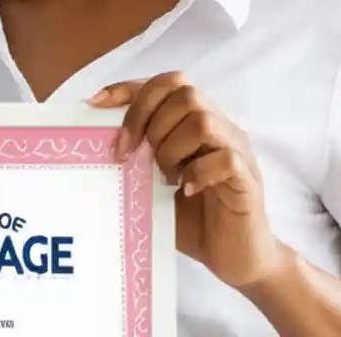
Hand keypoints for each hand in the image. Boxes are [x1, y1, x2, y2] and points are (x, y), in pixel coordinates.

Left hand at [90, 72, 286, 289]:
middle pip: (184, 91)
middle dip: (147, 121)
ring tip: (165, 177)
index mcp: (196, 122)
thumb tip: (93, 137)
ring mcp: (237, 151)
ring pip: (202, 120)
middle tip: (134, 157)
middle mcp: (220, 128)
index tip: (96, 105)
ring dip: (171, 147)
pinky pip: (225, 159)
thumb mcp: (152, 182)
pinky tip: (186, 190)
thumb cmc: (192, 216)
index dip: (130, 89)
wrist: (235, 256)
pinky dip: (197, 173)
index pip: (166, 83)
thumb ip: (135, 156)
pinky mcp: (247, 180)